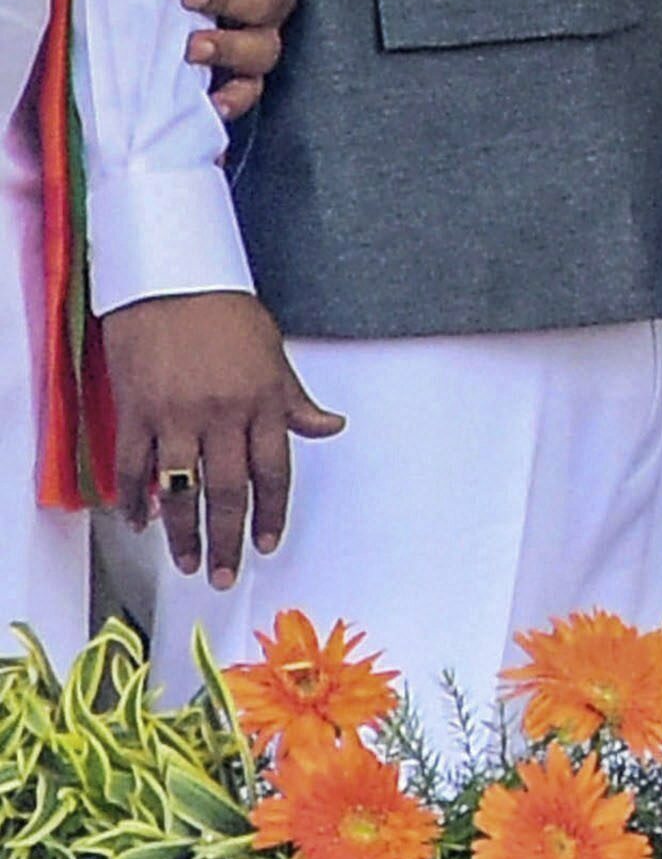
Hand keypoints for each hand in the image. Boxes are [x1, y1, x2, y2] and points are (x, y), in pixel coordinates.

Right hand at [98, 291, 340, 585]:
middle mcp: (221, 415)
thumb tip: (331, 426)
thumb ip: (296, 401)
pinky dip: (135, 499)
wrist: (171, 283)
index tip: (268, 544)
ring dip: (181, 533)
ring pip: (180, 490)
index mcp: (262, 403)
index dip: (272, 513)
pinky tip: (141, 523)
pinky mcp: (136, 413)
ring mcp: (175, 416)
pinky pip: (134, 468)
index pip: (274, 472)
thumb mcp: (275, 356)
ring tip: (185, 562)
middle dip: (227, 539)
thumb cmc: (227, 316)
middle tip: (225, 574)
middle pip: (227, 492)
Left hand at [190, 0, 345, 121]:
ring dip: (229, 71)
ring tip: (196, 65)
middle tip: (194, 42)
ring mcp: (231, 46)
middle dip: (231, 45)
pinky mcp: (207, 70)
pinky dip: (228, 103)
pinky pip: (232, 94)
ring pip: (253, 71)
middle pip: (265, 43)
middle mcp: (252, 17)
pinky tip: (213, 107)